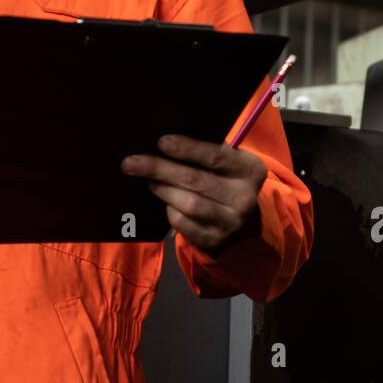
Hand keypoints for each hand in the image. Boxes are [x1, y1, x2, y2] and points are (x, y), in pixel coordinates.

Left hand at [121, 134, 265, 255]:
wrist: (242, 223)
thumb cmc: (225, 181)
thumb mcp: (228, 165)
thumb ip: (206, 154)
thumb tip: (163, 143)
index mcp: (250, 170)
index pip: (215, 156)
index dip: (187, 149)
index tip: (161, 142)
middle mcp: (244, 197)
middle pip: (195, 180)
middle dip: (160, 169)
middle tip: (131, 163)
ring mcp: (230, 222)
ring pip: (188, 204)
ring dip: (163, 189)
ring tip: (149, 180)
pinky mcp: (214, 240)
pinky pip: (183, 224)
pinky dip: (170, 210)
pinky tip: (165, 201)